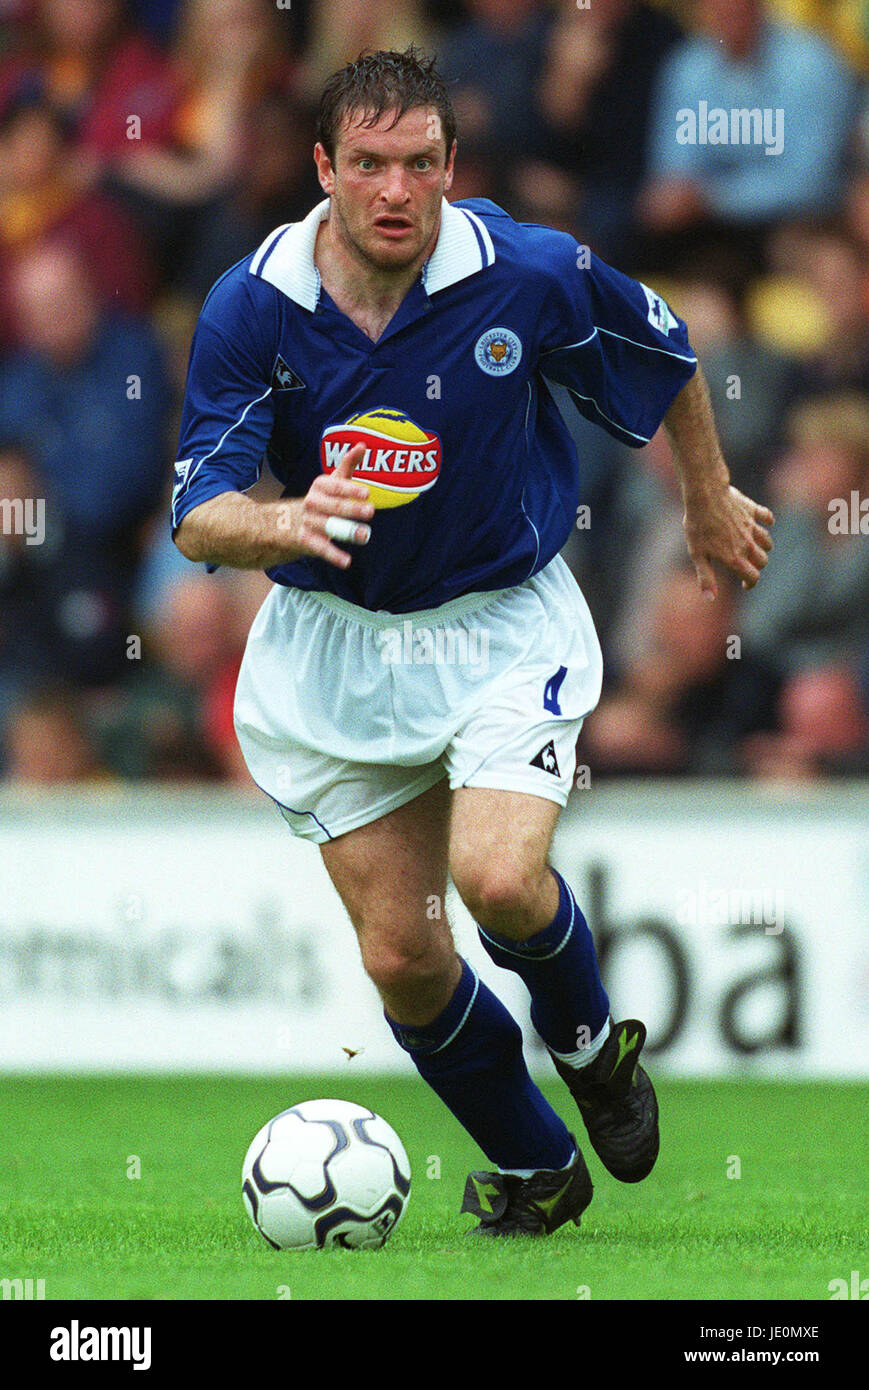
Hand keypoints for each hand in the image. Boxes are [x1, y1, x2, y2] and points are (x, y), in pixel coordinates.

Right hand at [276, 444, 373, 568]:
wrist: (280, 523)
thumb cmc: (318, 500)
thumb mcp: (330, 482)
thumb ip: (347, 465)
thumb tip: (363, 445)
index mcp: (320, 486)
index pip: (334, 486)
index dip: (349, 489)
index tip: (366, 492)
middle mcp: (312, 502)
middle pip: (334, 506)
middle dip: (351, 508)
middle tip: (370, 511)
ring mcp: (308, 522)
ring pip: (328, 527)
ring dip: (346, 531)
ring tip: (365, 536)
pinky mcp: (305, 541)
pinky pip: (321, 548)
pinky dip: (333, 555)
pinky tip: (346, 561)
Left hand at [683, 484, 773, 597]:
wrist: (705, 496)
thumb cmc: (698, 526)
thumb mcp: (698, 555)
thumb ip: (706, 577)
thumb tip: (711, 599)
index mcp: (735, 558)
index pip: (753, 577)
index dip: (750, 583)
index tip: (745, 583)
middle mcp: (747, 544)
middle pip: (763, 561)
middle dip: (757, 566)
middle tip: (747, 564)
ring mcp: (752, 527)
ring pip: (767, 541)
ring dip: (763, 546)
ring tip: (753, 546)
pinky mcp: (752, 510)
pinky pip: (767, 517)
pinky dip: (767, 521)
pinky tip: (763, 522)